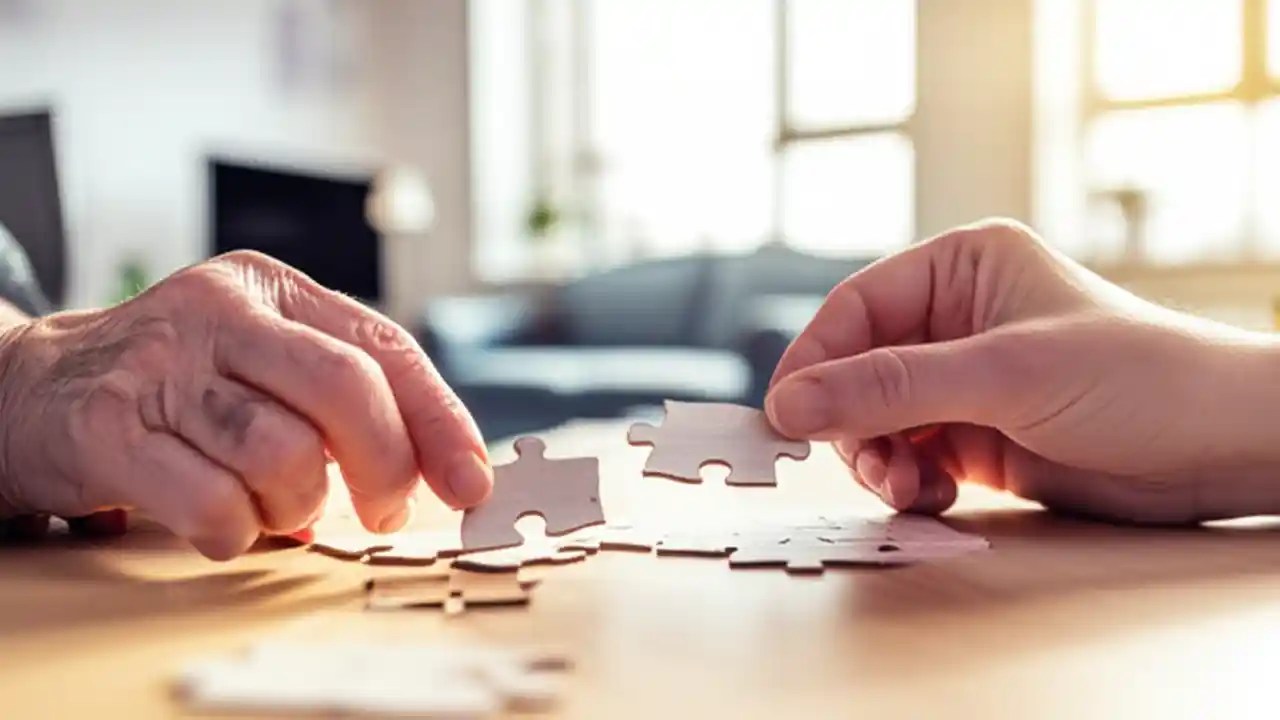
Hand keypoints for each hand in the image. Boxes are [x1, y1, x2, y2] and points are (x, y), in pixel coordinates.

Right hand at [0, 251, 491, 558]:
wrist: (31, 389)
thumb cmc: (175, 385)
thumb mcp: (260, 359)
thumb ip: (341, 396)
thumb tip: (440, 470)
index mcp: (271, 288)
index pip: (385, 348)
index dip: (441, 422)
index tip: (472, 482)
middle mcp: (218, 312)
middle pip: (345, 389)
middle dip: (385, 466)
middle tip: (383, 511)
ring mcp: (161, 365)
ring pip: (283, 454)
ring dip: (295, 506)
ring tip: (272, 506)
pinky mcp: (110, 428)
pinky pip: (215, 505)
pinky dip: (235, 533)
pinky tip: (219, 521)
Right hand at [766, 220, 1279, 524]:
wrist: (1221, 449)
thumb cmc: (1137, 379)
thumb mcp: (1004, 374)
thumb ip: (892, 387)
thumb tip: (789, 402)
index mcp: (960, 268)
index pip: (855, 309)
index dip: (814, 362)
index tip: (785, 416)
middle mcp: (955, 320)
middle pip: (856, 370)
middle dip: (854, 423)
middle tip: (871, 465)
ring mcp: (965, 381)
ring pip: (877, 420)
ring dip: (879, 460)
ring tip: (910, 488)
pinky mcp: (978, 436)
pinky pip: (910, 457)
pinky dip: (909, 482)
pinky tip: (934, 496)